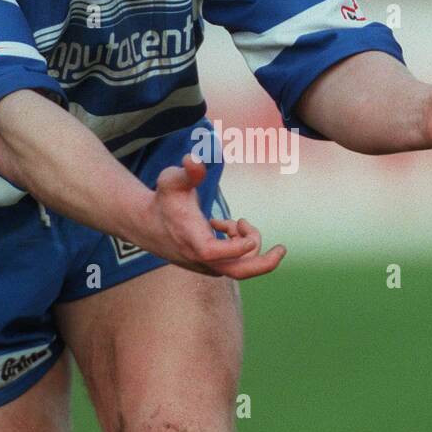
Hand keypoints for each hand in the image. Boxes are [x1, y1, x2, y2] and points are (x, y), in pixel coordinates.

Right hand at [139, 154, 286, 278]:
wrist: (148, 225)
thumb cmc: (164, 200)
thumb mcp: (172, 180)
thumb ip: (188, 171)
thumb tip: (195, 158)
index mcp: (194, 243)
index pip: (218, 253)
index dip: (238, 244)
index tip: (243, 222)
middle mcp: (202, 261)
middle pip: (239, 273)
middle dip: (265, 263)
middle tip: (283, 248)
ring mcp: (208, 266)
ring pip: (241, 263)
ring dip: (246, 241)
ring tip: (235, 222)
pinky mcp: (212, 266)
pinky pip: (236, 261)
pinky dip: (239, 244)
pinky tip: (225, 227)